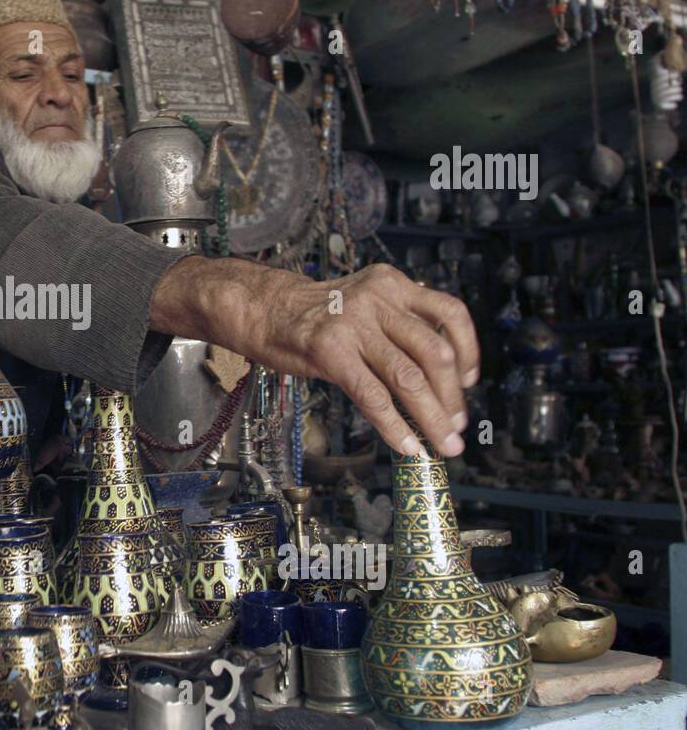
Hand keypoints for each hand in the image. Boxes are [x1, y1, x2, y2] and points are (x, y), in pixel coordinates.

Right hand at [151, 259, 478, 457]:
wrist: (260, 308)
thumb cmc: (312, 313)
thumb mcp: (364, 301)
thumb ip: (398, 322)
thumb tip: (437, 366)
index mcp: (392, 285)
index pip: (449, 314)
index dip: (469, 351)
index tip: (470, 381)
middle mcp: (379, 300)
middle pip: (435, 354)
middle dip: (452, 398)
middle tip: (456, 427)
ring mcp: (354, 326)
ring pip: (409, 379)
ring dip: (431, 418)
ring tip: (442, 443)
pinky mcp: (331, 353)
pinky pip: (373, 396)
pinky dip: (395, 426)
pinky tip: (405, 444)